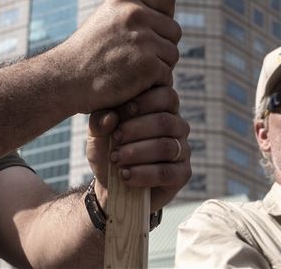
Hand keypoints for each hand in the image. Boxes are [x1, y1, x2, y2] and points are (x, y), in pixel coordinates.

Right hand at [53, 0, 180, 113]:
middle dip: (163, 46)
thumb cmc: (85, 53)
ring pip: (172, 54)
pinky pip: (166, 74)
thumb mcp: (105, 18)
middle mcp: (136, 14)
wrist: (65, 79)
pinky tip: (133, 84)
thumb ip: (132, 12)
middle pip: (174, 30)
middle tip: (140, 59)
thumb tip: (164, 14)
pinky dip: (153, 83)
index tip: (153, 31)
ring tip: (133, 71)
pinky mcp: (148, 65)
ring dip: (160, 66)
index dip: (165, 16)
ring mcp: (143, 39)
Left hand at [87, 86, 191, 211]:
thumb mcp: (98, 134)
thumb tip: (110, 117)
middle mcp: (177, 126)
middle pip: (165, 121)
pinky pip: (167, 172)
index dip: (145, 102)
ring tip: (116, 159)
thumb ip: (100, 122)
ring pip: (166, 147)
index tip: (122, 111)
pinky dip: (143, 174)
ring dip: (137, 153)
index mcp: (162, 108)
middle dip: (136, 130)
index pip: (166, 96)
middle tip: (116, 138)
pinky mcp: (182, 174)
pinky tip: (126, 175)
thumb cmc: (108, 150)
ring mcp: (182, 150)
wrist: (111, 184)